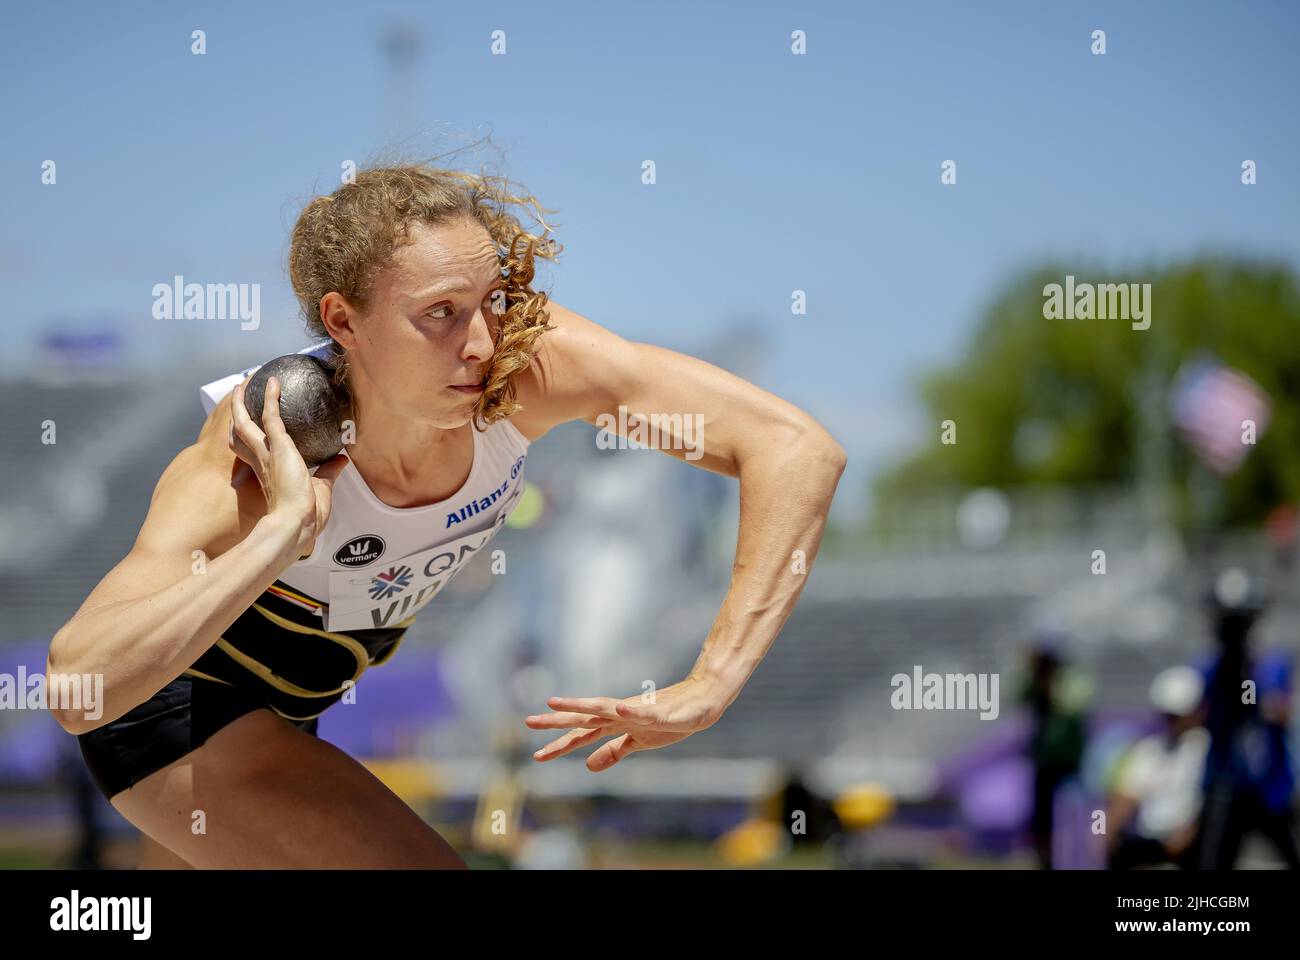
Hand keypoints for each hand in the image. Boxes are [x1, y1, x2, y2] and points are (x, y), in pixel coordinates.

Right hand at [229, 375, 347, 556]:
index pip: (253, 454)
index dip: (249, 441)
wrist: (298, 524)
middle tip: (237, 403)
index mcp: (269, 476)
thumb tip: (341, 460)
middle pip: (241, 435)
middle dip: (237, 418)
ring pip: (246, 423)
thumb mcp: (321, 488)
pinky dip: (271, 398)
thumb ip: (328, 472)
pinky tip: (274, 383)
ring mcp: (266, 453)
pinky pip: (270, 415)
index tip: (251, 432)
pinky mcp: (277, 446)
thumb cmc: (306, 516)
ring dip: (242, 403)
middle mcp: (262, 463)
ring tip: (243, 386)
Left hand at [525, 676, 727, 771]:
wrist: (700, 703)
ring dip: (581, 706)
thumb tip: (587, 765)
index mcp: (615, 724)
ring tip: (558, 703)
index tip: (537, 751)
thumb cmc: (669, 720)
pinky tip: (616, 709)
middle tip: (528, 721)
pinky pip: (641, 714)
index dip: (560, 742)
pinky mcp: (657, 713)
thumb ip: (613, 752)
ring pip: (604, 708)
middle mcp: (620, 714)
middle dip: (557, 721)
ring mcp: (636, 711)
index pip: (582, 734)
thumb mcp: (637, 743)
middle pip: (584, 719)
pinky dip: (628, 711)